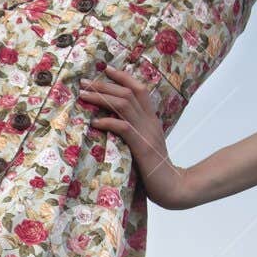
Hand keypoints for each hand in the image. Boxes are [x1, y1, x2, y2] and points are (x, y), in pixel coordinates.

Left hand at [77, 63, 194, 208]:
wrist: (172, 187)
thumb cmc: (153, 169)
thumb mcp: (143, 144)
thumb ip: (133, 131)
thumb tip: (112, 121)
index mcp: (151, 119)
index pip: (140, 89)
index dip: (123, 77)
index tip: (106, 69)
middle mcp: (150, 121)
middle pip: (128, 93)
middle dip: (104, 85)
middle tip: (84, 81)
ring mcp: (147, 133)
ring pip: (124, 105)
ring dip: (101, 98)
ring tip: (84, 96)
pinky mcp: (142, 147)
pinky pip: (123, 127)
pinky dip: (107, 122)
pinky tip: (95, 123)